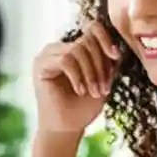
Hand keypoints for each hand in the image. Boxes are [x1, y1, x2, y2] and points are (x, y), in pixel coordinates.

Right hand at [34, 20, 121, 134]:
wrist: (67, 127)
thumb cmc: (84, 106)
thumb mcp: (103, 79)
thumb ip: (107, 60)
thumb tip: (115, 47)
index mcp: (75, 47)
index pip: (92, 28)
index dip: (105, 39)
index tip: (116, 56)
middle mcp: (60, 47)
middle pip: (87, 40)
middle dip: (100, 65)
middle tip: (104, 88)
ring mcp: (49, 54)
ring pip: (77, 49)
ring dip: (91, 73)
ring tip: (93, 92)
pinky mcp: (41, 64)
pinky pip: (66, 60)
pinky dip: (77, 76)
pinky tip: (80, 90)